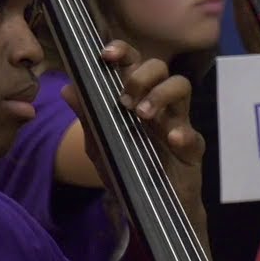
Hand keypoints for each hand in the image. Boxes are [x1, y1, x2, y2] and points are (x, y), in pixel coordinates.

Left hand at [60, 41, 204, 209]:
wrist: (147, 208)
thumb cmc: (125, 169)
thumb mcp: (99, 144)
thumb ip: (87, 117)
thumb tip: (66, 88)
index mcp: (135, 98)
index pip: (133, 63)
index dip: (123, 52)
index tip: (106, 55)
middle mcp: (158, 104)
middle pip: (160, 68)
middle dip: (142, 75)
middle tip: (124, 100)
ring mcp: (177, 123)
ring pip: (182, 86)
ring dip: (162, 94)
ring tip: (143, 115)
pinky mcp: (192, 148)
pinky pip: (194, 135)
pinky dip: (183, 133)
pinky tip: (171, 139)